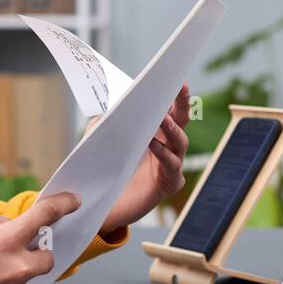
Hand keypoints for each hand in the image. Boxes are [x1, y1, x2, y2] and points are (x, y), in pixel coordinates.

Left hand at [87, 83, 190, 234]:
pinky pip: (172, 166)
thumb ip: (104, 122)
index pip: (168, 109)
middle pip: (181, 121)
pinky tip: (154, 146)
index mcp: (154, 132)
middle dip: (182, 104)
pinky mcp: (169, 184)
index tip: (175, 79)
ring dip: (172, 129)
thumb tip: (111, 105)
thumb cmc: (107, 169)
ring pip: (179, 143)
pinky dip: (164, 155)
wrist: (103, 203)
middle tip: (180, 88)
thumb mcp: (99, 140)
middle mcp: (167, 146)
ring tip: (163, 119)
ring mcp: (171, 165)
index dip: (173, 96)